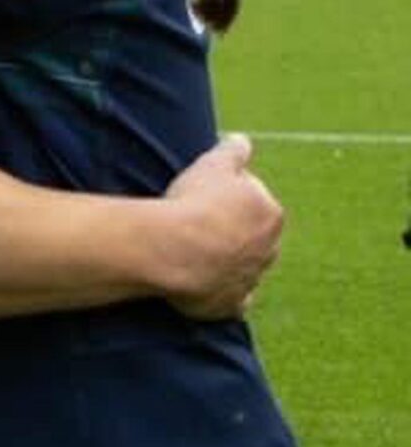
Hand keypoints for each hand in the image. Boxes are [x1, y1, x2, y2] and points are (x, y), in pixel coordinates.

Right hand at [163, 134, 283, 319]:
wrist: (175, 249)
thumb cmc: (196, 202)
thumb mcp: (214, 163)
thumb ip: (233, 150)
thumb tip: (242, 141)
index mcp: (271, 215)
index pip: (254, 202)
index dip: (227, 199)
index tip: (205, 199)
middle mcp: (269, 249)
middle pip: (252, 238)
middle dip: (232, 233)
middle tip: (199, 225)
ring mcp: (251, 279)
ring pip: (245, 268)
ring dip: (227, 262)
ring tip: (195, 253)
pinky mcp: (231, 305)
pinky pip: (231, 300)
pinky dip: (222, 293)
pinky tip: (203, 284)